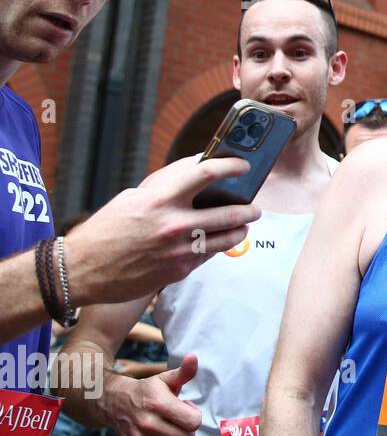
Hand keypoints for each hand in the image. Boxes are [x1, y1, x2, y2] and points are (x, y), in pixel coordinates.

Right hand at [63, 155, 261, 306]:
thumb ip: (168, 185)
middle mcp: (174, 224)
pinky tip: (216, 242)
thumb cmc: (107, 228)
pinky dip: (216, 246)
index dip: (232, 165)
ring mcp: (180, 250)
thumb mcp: (135, 197)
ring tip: (243, 225)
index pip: (207, 173)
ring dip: (240, 230)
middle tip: (254, 207)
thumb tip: (201, 170)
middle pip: (231, 212)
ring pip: (228, 238)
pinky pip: (210, 255)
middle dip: (249, 209)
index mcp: (160, 199)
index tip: (244, 165)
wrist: (83, 269)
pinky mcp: (180, 270)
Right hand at [104, 353, 203, 435]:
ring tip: (167, 425)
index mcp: (158, 403)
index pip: (194, 422)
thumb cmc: (147, 390)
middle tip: (176, 417)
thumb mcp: (165, 379)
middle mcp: (147, 423)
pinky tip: (158, 435)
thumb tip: (194, 357)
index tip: (184, 407)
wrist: (114, 402)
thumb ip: (184, 371)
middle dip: (187, 428)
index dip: (194, 415)